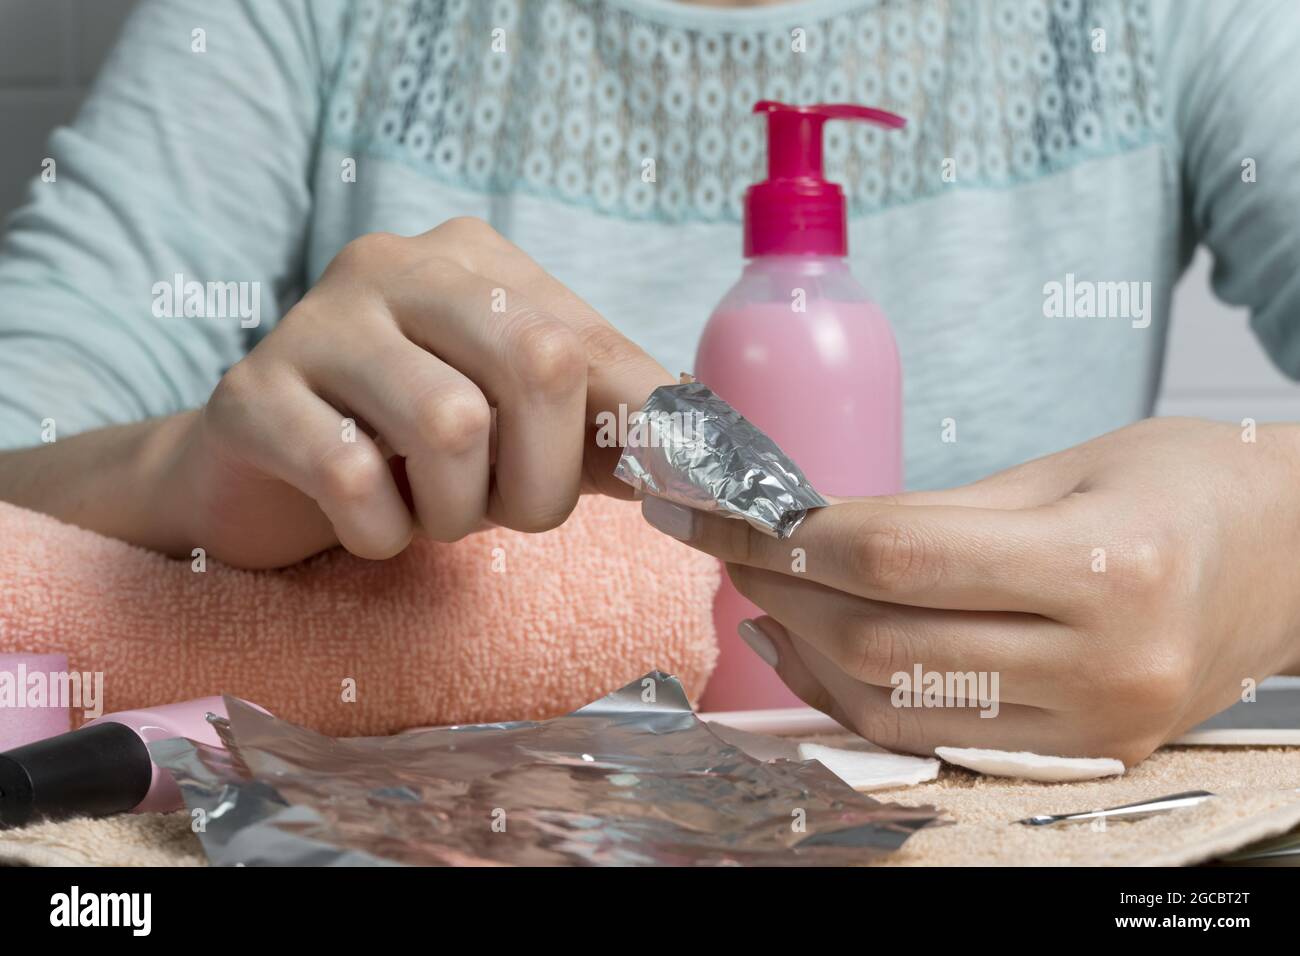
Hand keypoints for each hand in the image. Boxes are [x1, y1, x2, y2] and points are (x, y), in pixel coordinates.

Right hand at [164, 218, 670, 567]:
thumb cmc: (408, 447)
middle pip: (536, 362)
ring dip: (456, 510)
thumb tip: (719, 461)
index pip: (592, 343)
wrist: (263, 470)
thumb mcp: (525, 427)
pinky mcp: (250, 392)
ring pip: (447, 423)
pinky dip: (379, 532)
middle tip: (508, 514)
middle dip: (541, 479)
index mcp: (479, 261)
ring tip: (430, 512)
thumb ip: (610, 426)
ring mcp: (316, 320)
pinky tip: (368, 522)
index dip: (647, 430)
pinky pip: (348, 475)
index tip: (695, 501)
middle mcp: (397, 264)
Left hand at [643, 418, 1299, 764]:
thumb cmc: (1188, 486)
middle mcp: (1106, 665)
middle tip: (728, 549)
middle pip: (883, 644)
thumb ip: (933, 511)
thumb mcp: (1063, 470)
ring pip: (895, 710)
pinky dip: (857, 701)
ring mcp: (1097, 727)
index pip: (898, 558)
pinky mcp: (1084, 754)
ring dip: (804, 655)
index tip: (725, 516)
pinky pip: (934, 739)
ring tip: (758, 599)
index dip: (791, 539)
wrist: (1295, 557)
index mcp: (1107, 566)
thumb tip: (811, 531)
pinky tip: (814, 655)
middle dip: (781, 593)